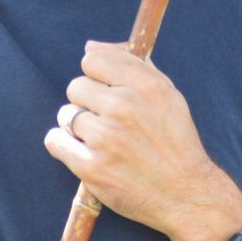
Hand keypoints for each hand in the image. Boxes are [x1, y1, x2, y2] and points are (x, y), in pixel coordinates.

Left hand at [45, 41, 241, 240]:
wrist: (187, 194)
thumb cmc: (174, 142)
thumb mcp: (167, 95)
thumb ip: (132, 66)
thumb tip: (91, 46)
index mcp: (145, 85)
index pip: (93, 59)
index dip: (97, 76)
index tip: (106, 90)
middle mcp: (125, 107)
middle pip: (75, 86)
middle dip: (87, 102)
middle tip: (107, 121)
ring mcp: (106, 138)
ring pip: (65, 115)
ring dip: (77, 127)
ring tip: (101, 141)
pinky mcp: (92, 167)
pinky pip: (55, 141)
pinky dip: (63, 145)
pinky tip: (81, 152)